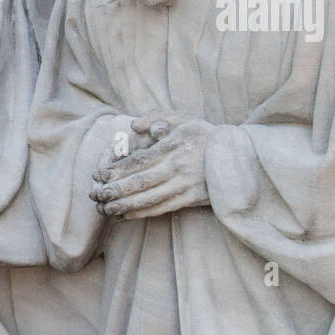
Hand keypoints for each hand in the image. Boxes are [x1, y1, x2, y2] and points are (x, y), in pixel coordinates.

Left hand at [89, 111, 213, 218]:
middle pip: (140, 182)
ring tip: (104, 209)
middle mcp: (177, 166)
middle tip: (95, 195)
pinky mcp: (191, 199)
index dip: (116, 170)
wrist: (240, 156)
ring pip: (149, 198)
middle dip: (115, 190)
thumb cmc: (205, 136)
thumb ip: (157, 118)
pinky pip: (162, 208)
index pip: (139, 161)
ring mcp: (185, 184)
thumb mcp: (183, 119)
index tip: (98, 175)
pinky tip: (124, 216)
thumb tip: (134, 125)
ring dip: (124, 205)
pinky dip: (141, 213)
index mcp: (173, 146)